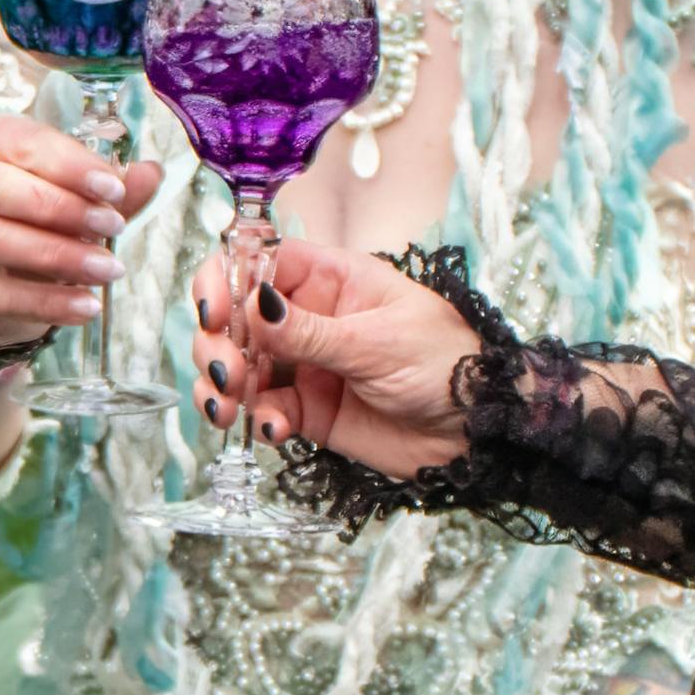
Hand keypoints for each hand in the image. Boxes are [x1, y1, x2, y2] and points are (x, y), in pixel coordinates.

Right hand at [0, 109, 145, 356]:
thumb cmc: (38, 225)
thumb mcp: (80, 201)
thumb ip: (112, 189)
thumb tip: (151, 173)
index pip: (22, 143)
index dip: (70, 165)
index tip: (114, 189)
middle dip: (61, 208)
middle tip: (113, 227)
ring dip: (57, 256)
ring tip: (107, 270)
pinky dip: (44, 302)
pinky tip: (85, 306)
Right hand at [196, 230, 479, 482]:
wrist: (478, 432)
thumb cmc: (448, 365)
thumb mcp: (378, 341)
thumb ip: (310, 332)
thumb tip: (253, 306)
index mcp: (332, 279)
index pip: (259, 262)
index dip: (225, 280)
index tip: (215, 312)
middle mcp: (310, 318)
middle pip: (237, 317)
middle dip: (218, 343)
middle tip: (228, 373)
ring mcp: (306, 365)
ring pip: (240, 366)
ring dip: (222, 386)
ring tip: (228, 408)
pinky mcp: (308, 411)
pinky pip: (264, 410)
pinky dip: (257, 420)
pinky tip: (274, 430)